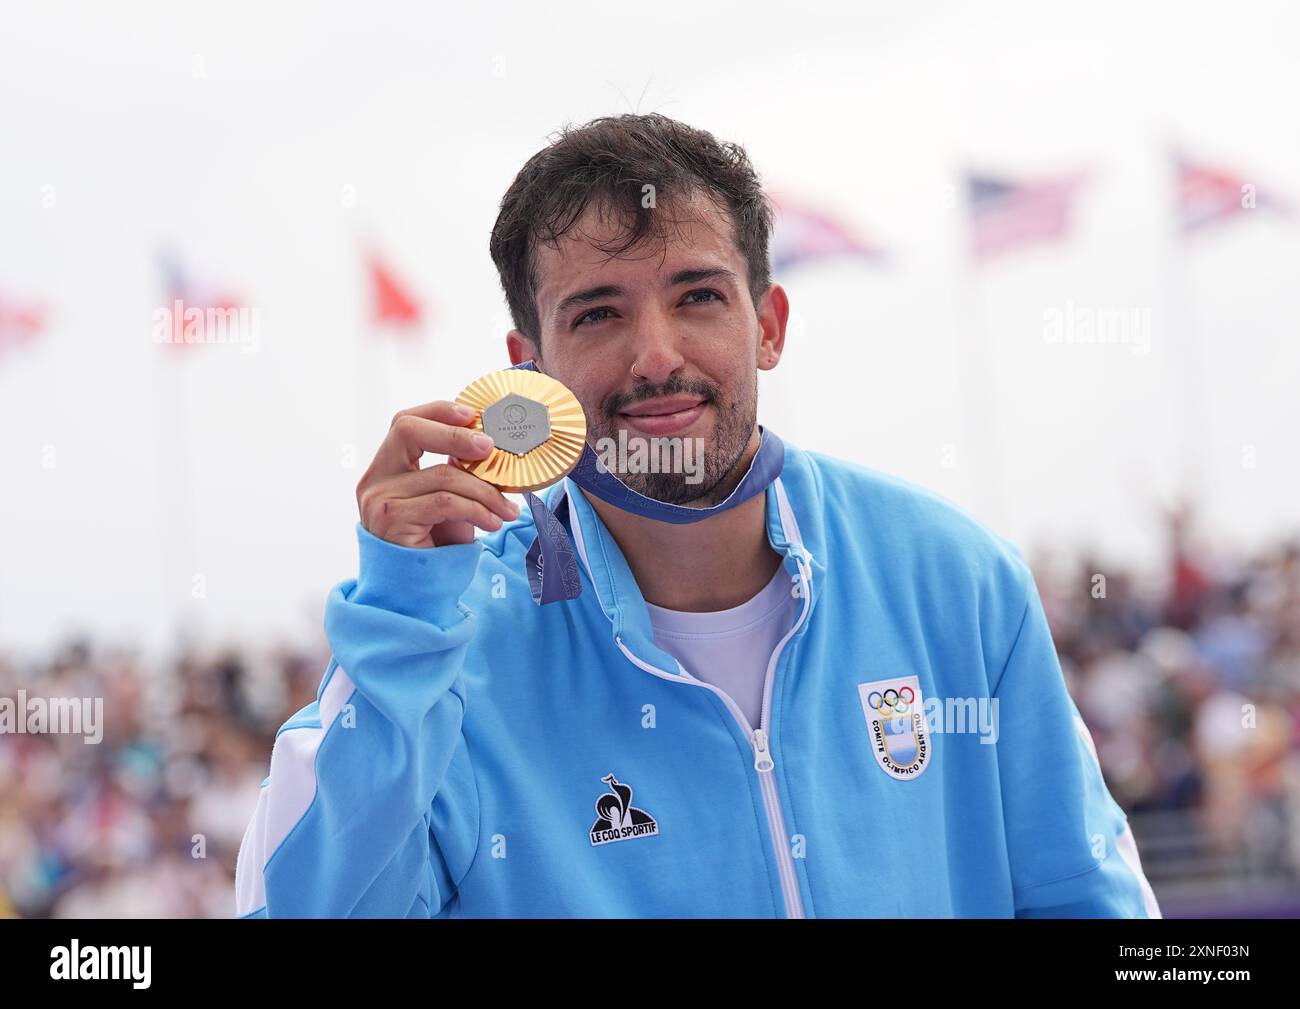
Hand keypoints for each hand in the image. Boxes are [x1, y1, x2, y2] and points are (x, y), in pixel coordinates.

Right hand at [356, 400, 520, 547]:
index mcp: (384, 467)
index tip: (473, 415)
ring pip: (442, 475)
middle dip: (455, 434)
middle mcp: (374, 479)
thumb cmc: (433, 545)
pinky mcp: (391, 521)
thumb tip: (482, 446)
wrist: (416, 592)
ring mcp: (378, 499)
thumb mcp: (445, 502)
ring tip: (508, 509)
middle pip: (407, 430)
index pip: (403, 422)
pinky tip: (493, 523)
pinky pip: (445, 503)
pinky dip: (477, 510)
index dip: (438, 411)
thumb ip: (451, 473)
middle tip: (490, 448)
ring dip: (485, 491)